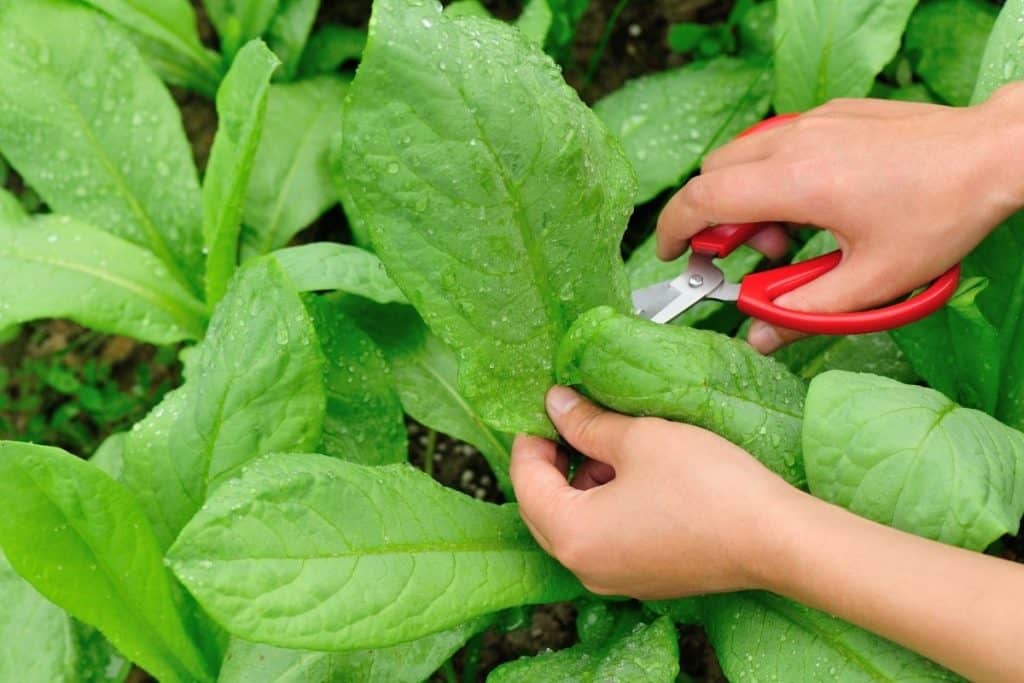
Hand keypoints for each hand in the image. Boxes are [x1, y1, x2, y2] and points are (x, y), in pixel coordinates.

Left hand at [510, 386, 798, 598]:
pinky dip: (605, 506)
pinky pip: (606, 540)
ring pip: (575, 525)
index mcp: (572, 535)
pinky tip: (631, 474)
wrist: (776, 538)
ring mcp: (617, 580)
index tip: (543, 407)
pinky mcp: (647, 578)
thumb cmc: (708, 487)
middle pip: (543, 509)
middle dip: (551, 463)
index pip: (525, 482)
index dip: (530, 438)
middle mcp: (586, 568)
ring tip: (606, 442)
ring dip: (580, 483)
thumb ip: (587, 423)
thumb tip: (556, 405)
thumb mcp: (639, 439)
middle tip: (568, 421)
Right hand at [656, 84, 1023, 352]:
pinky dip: (774, 176)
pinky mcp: (833, 113)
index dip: (672, 230)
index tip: (671, 255)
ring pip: (744, 155)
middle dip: (714, 219)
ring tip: (790, 234)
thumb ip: (803, 313)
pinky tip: (816, 203)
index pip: (701, 199)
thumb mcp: (872, 281)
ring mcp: (813, 121)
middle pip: (714, 174)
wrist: (994, 154)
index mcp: (794, 181)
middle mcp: (794, 142)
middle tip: (749, 255)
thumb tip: (760, 335)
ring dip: (746, 197)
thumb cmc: (940, 213)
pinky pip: (777, 143)